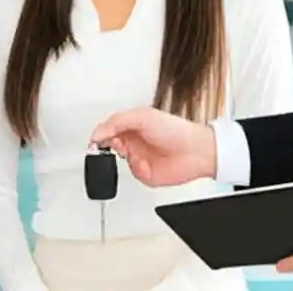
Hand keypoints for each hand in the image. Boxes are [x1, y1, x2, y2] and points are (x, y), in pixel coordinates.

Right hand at [90, 107, 216, 186]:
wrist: (196, 151)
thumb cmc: (176, 130)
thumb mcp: (143, 117)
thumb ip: (117, 122)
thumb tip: (99, 132)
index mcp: (132, 125)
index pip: (108, 129)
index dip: (100, 135)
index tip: (96, 140)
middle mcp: (134, 141)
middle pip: (109, 146)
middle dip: (108, 148)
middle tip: (113, 147)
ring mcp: (139, 157)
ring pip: (118, 163)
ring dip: (125, 160)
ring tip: (133, 154)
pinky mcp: (145, 173)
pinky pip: (132, 175)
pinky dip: (137, 170)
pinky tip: (146, 164)